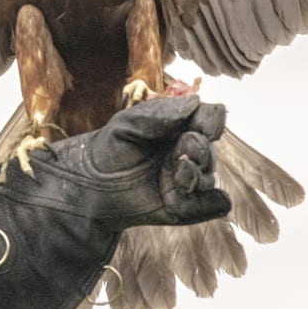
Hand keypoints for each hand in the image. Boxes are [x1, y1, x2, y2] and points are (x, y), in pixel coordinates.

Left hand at [86, 95, 230, 225]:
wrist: (92, 187)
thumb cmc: (109, 150)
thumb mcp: (125, 125)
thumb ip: (158, 113)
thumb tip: (195, 102)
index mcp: (178, 128)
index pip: (210, 118)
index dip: (213, 121)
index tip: (203, 128)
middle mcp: (187, 152)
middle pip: (210, 148)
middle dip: (198, 150)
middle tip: (179, 156)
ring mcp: (187, 179)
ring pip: (210, 177)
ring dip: (197, 176)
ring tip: (177, 177)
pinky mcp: (187, 206)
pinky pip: (215, 204)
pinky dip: (211, 202)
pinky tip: (185, 198)